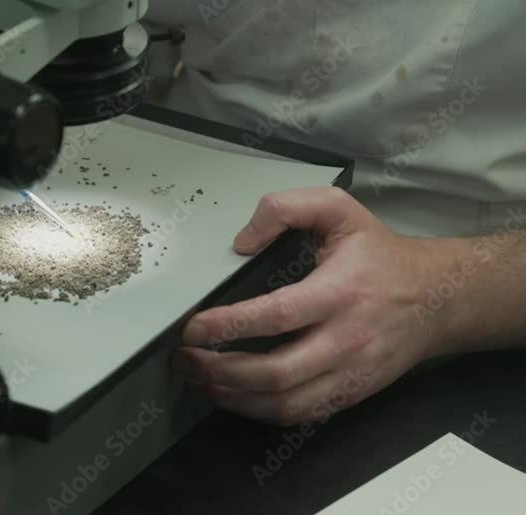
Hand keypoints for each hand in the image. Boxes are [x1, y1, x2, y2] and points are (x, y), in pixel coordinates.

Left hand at [172, 187, 460, 424]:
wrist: (437, 298)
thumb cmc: (380, 255)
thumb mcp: (339, 210)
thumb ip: (286, 208)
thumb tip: (241, 241)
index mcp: (340, 292)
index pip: (276, 316)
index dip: (228, 326)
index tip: (192, 329)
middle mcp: (347, 339)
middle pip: (275, 373)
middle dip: (220, 371)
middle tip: (185, 359)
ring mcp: (350, 373)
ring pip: (284, 403)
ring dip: (232, 397)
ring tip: (199, 379)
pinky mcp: (351, 394)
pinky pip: (300, 414)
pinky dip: (259, 411)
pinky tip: (233, 395)